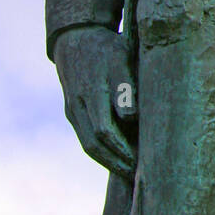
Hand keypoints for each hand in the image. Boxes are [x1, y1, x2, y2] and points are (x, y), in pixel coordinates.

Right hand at [53, 26, 137, 178]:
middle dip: (116, 164)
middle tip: (138, 177)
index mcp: (91, 94)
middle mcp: (77, 106)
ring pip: (88, 145)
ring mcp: (72, 110)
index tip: (142, 163)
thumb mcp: (120, 59)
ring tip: (130, 173)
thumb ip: (125, 87)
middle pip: (94, 146)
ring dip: (108, 162)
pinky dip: (101, 151)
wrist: (76, 37)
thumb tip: (131, 118)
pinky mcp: (72, 111)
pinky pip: (85, 137)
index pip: (105, 133)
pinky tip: (118, 157)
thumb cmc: (105, 48)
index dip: (123, 151)